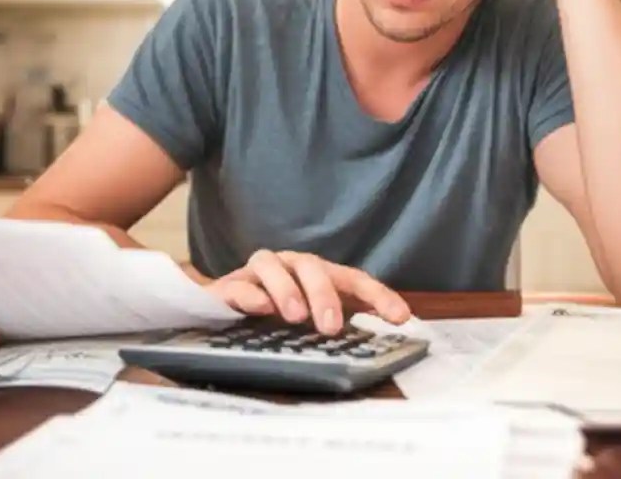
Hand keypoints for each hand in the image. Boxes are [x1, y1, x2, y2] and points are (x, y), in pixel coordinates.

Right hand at [198, 250, 411, 335]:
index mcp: (318, 275)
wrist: (220, 314)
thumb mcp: (311, 323)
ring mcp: (257, 274)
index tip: (400, 317)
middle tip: (331, 327)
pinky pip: (239, 286)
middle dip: (324, 295)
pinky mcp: (228, 288)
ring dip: (287, 289)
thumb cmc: (274, 319)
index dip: (378, 296)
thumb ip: (337, 327)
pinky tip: (261, 309)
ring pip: (272, 266)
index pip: (353, 280)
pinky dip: (251, 295)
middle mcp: (290, 267)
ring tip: (295, 317)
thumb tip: (370, 353)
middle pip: (312, 267)